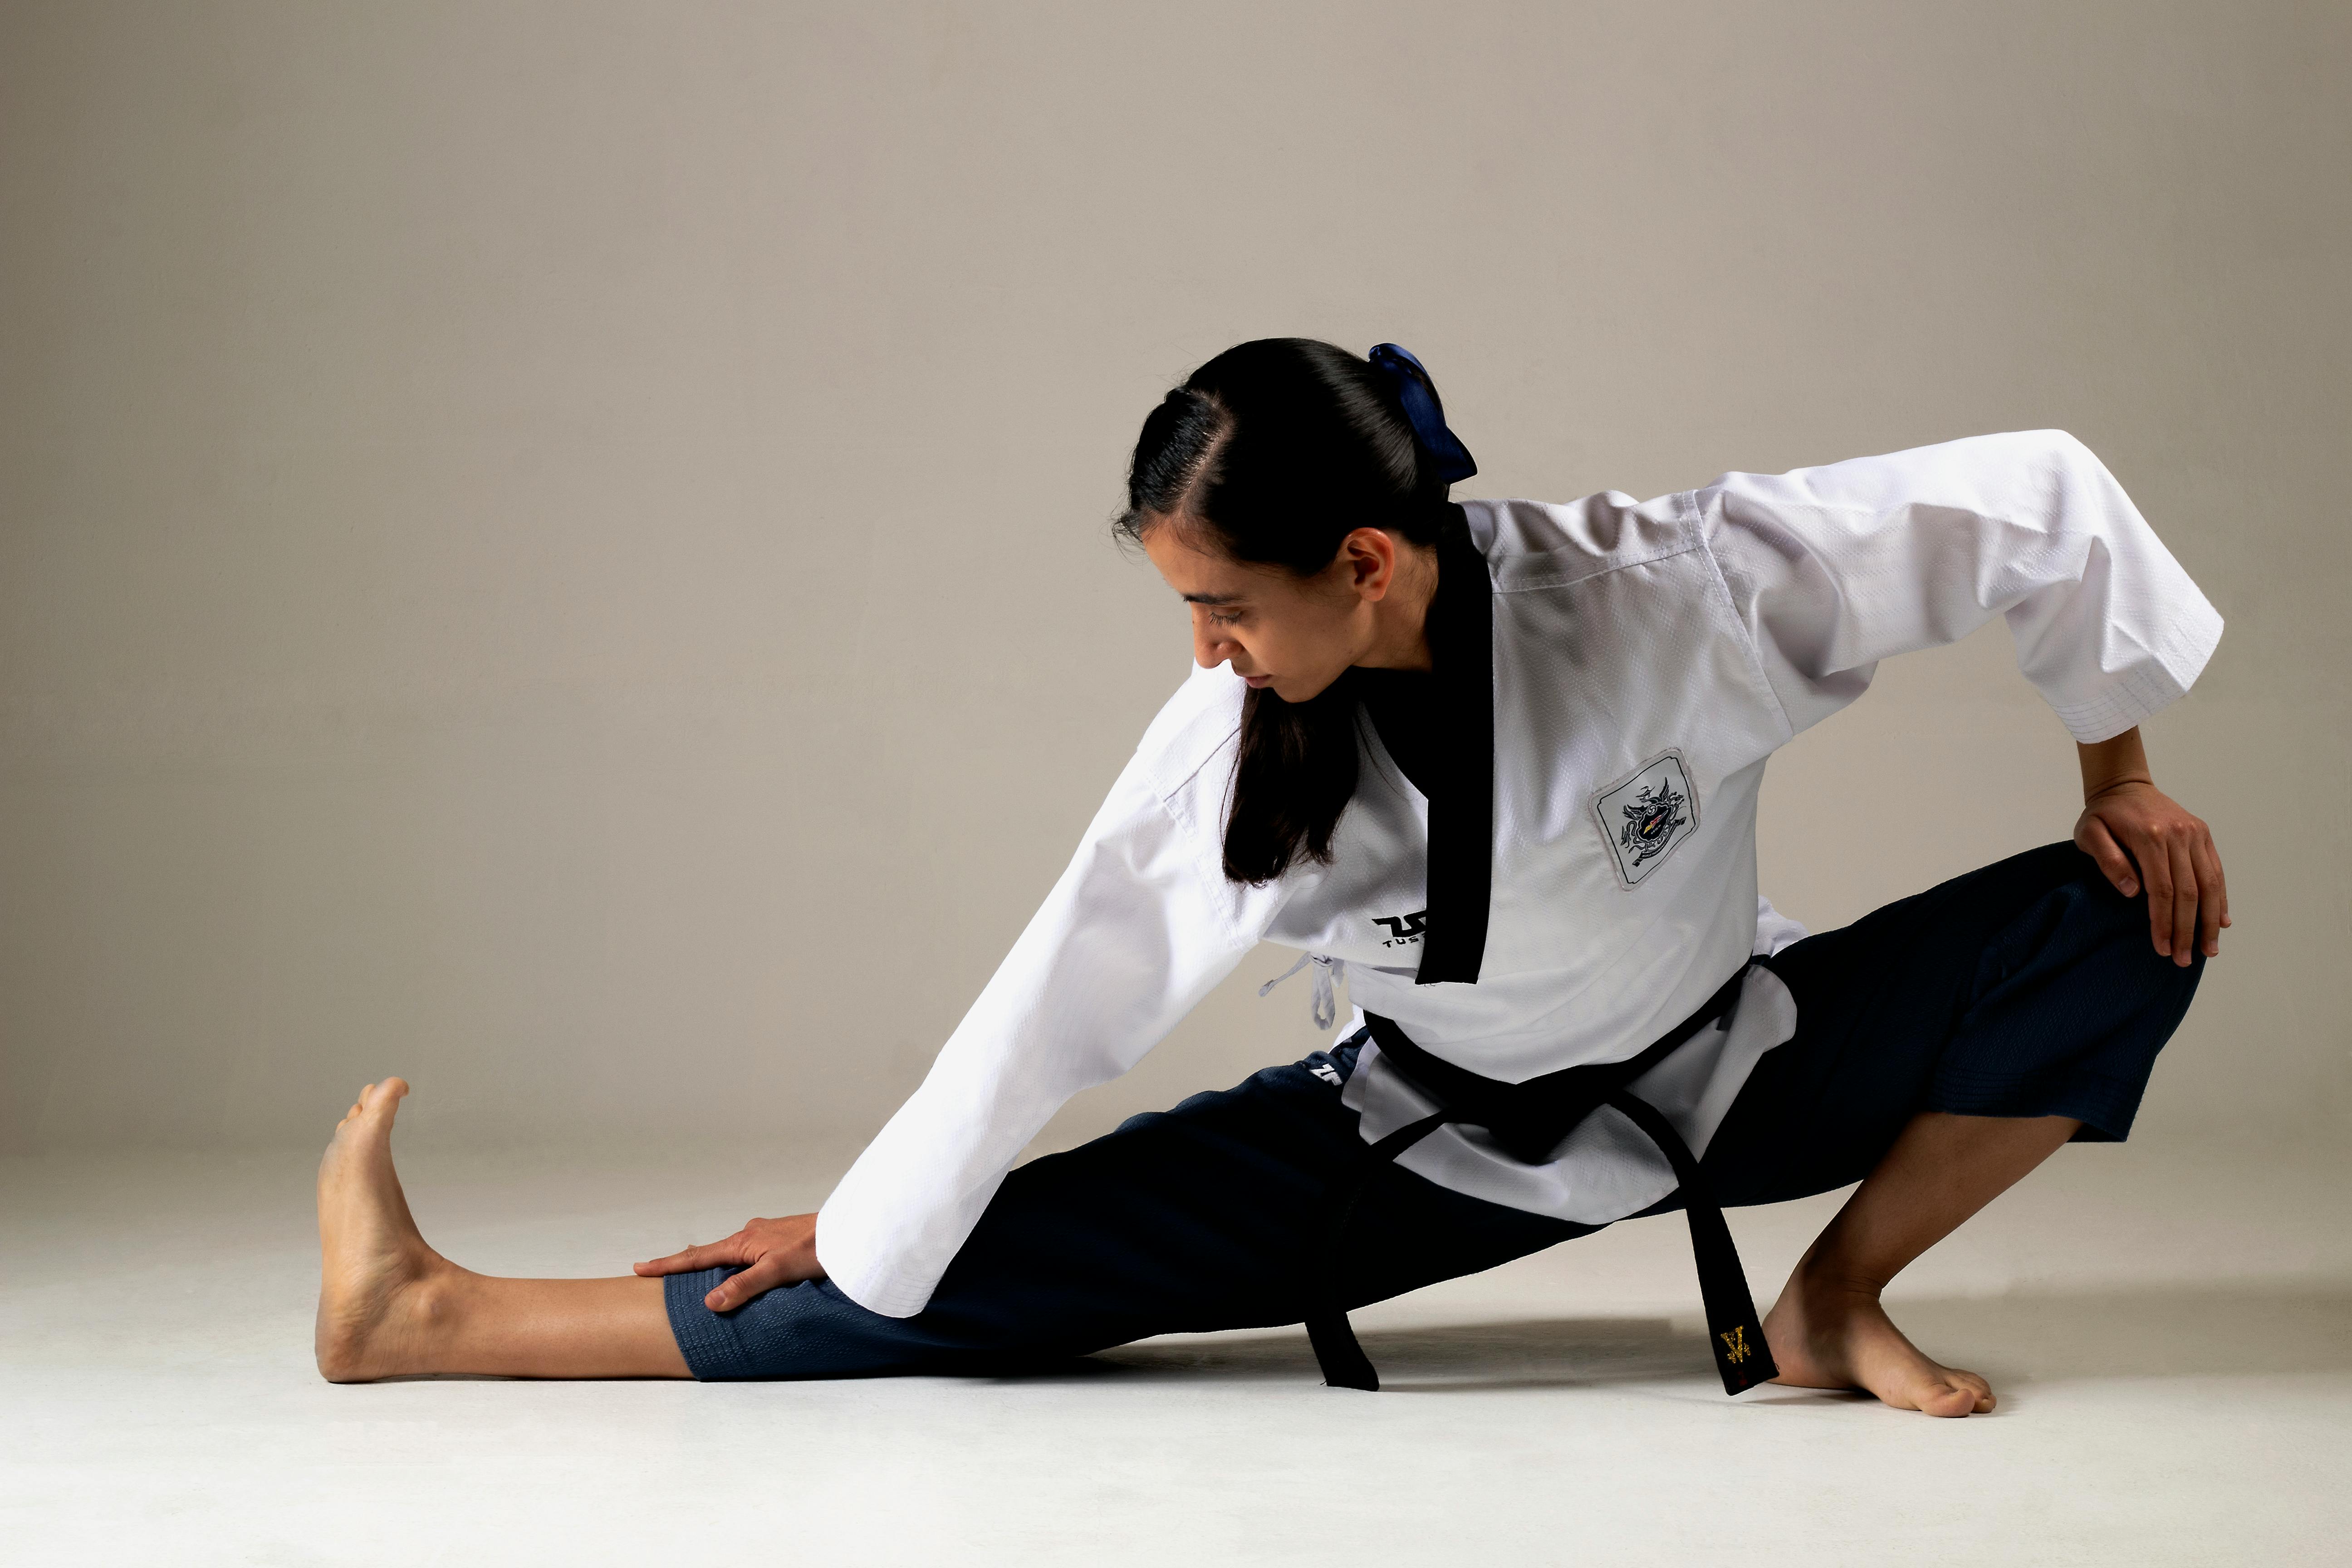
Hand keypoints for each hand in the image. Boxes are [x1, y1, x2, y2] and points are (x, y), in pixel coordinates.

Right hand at [633, 1213, 823, 1311]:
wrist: (851, 1233)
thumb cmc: (818, 1248)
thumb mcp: (776, 1270)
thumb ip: (743, 1287)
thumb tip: (709, 1302)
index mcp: (744, 1241)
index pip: (697, 1257)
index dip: (668, 1265)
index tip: (639, 1268)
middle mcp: (751, 1235)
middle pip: (710, 1253)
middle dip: (684, 1262)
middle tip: (658, 1269)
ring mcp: (766, 1236)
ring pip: (730, 1253)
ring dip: (711, 1262)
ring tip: (694, 1270)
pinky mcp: (781, 1241)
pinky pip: (749, 1253)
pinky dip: (734, 1262)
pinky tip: (740, 1267)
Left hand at [2073, 779, 2228, 966]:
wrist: (2124, 785)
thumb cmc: (2103, 815)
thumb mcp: (2090, 834)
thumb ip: (2108, 861)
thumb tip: (2133, 893)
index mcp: (2150, 837)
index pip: (2161, 890)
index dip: (2164, 922)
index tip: (2163, 948)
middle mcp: (2178, 835)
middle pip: (2189, 892)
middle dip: (2188, 930)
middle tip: (2184, 960)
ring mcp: (2194, 834)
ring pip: (2210, 884)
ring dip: (2210, 920)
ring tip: (2208, 950)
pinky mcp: (2203, 834)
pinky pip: (2216, 870)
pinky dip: (2221, 898)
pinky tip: (2222, 922)